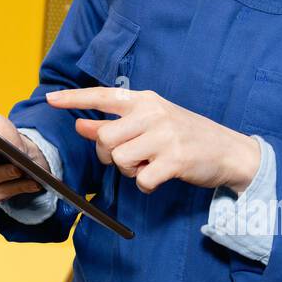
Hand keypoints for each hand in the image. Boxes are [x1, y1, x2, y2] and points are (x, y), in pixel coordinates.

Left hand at [45, 87, 259, 194]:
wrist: (229, 151)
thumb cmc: (185, 136)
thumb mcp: (151, 122)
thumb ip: (117, 123)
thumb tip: (81, 125)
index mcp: (146, 100)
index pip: (103, 96)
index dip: (75, 99)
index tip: (52, 100)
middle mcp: (153, 113)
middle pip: (105, 138)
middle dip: (108, 155)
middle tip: (129, 158)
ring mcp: (165, 136)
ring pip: (119, 160)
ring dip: (129, 171)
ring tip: (148, 165)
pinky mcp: (175, 160)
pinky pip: (142, 180)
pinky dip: (146, 185)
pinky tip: (159, 177)